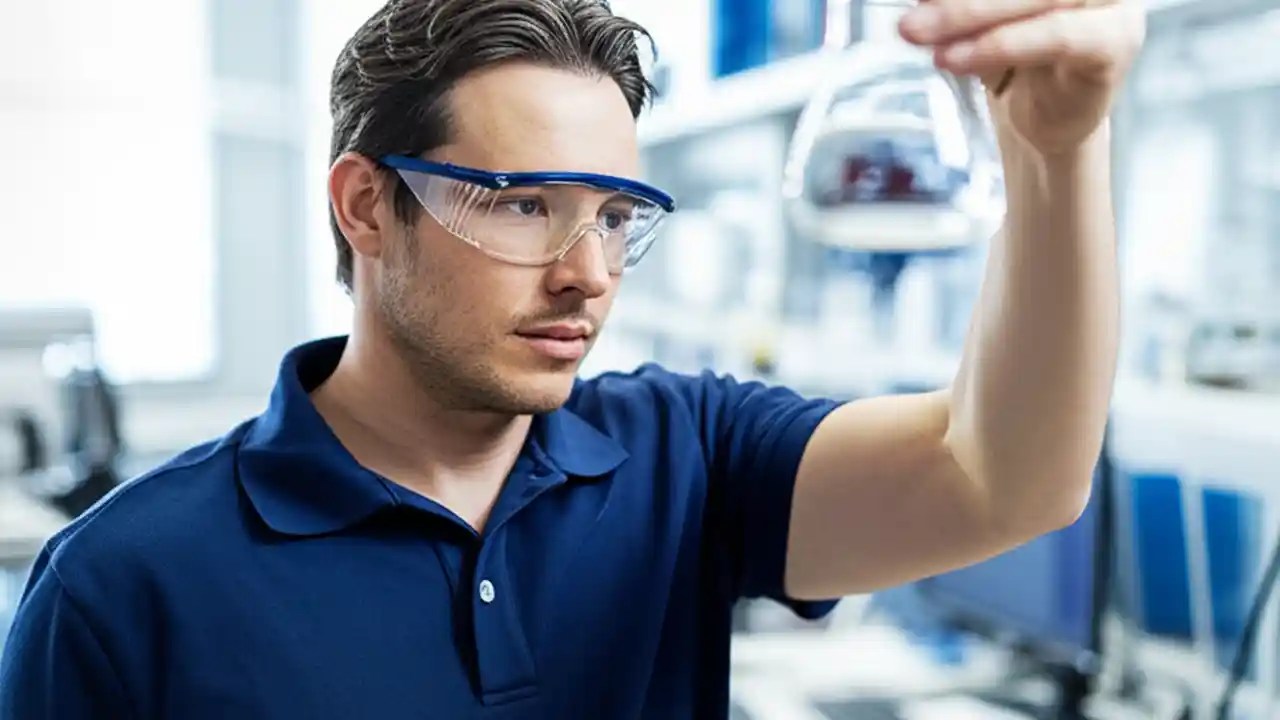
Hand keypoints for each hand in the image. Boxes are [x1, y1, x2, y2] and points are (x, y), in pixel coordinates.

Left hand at [898, 0, 1145, 157]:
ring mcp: (1111, 1)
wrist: (1045, 120)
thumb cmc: (1011, 56)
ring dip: (970, 15)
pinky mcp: (1114, 40)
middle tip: (908, 21)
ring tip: (921, 36)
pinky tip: (955, 59)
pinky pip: (1056, 35)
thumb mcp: (975, 15)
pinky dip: (1000, 45)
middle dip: (957, 0)